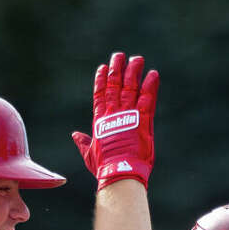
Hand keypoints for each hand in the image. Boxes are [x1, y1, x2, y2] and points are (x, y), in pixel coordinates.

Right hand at [71, 52, 158, 188]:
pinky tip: (153, 74)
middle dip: (117, 69)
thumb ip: (83, 142)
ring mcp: (127, 115)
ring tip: (137, 59)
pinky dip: (150, 86)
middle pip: (114, 85)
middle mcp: (113, 113)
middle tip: (120, 56)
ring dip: (134, 71)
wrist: (120, 172)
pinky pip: (147, 98)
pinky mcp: (142, 119)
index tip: (103, 67)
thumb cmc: (105, 167)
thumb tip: (75, 135)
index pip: (99, 94)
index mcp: (100, 120)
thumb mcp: (90, 154)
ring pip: (130, 87)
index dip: (101, 79)